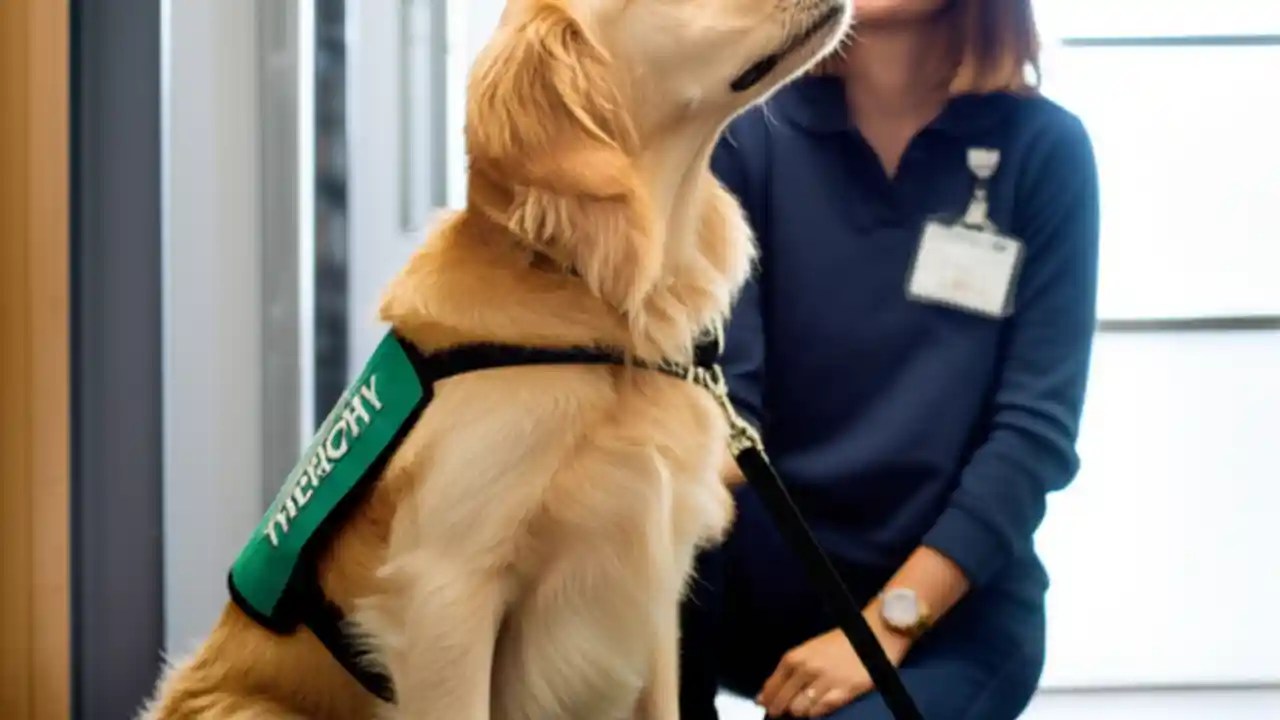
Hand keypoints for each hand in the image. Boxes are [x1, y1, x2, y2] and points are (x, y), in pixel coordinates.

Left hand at [756, 622, 910, 717]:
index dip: (767, 702)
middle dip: (780, 710)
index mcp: (794, 657)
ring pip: (799, 710)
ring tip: (807, 706)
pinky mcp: (843, 691)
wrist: (873, 634)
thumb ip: (786, 673)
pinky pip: (820, 711)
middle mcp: (806, 669)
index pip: (770, 689)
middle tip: (784, 713)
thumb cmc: (839, 642)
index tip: (768, 707)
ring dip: (800, 712)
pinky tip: (820, 706)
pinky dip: (816, 712)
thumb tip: (762, 697)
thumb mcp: (808, 652)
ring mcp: (824, 680)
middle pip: (782, 702)